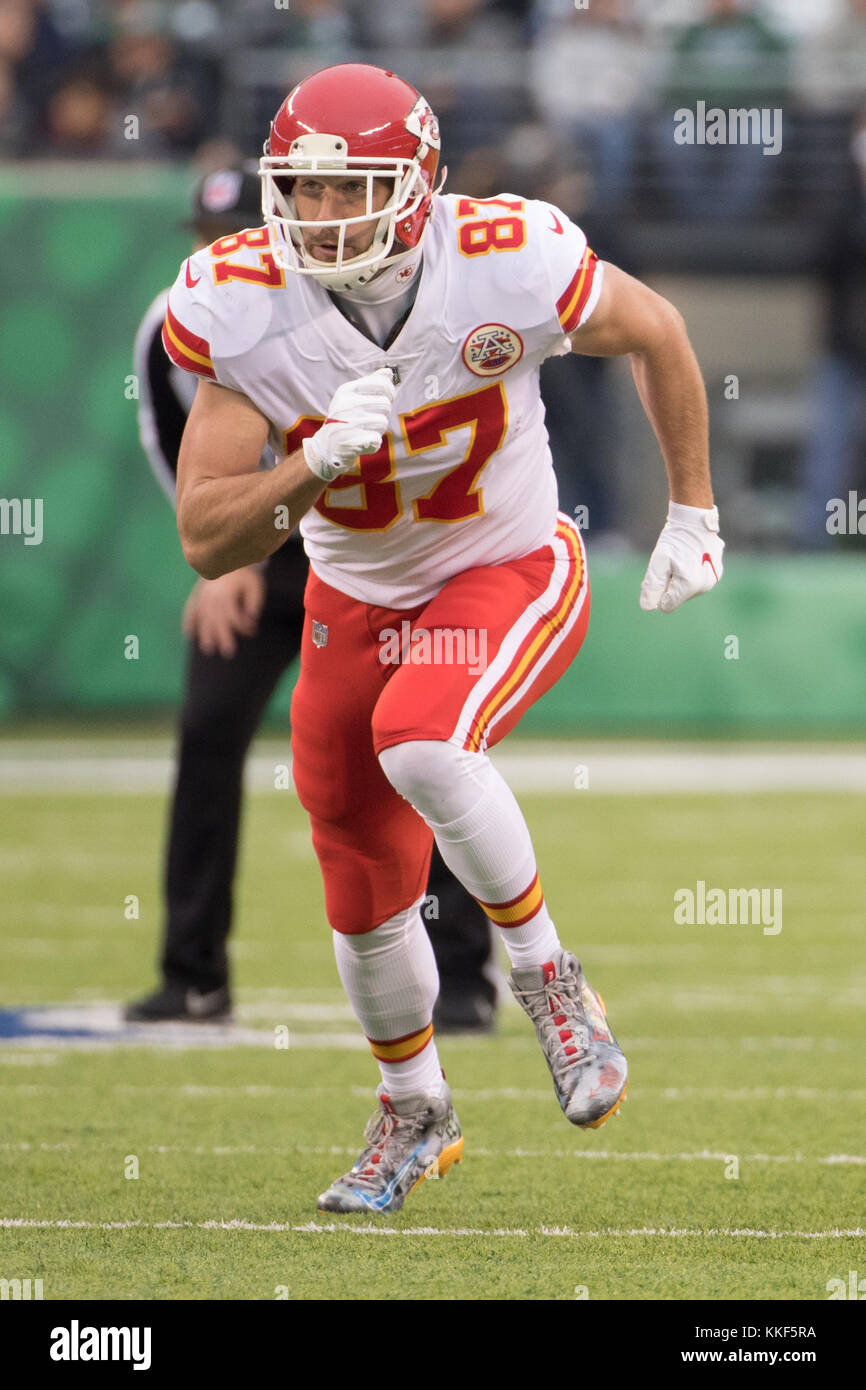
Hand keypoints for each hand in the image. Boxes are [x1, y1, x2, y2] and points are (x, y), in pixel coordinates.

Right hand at [182, 565, 265, 657]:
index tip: (253, 631)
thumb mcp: (255, 584)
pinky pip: (191, 608)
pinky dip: (188, 621)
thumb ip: (255, 601)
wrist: (228, 556)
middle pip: (218, 620)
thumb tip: (253, 618)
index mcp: (227, 593)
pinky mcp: (197, 593)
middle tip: (228, 653)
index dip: (243, 625)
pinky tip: (188, 634)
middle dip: (223, 637)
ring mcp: (203, 595)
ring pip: (204, 617)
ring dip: (205, 633)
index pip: (234, 615)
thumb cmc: (245, 574)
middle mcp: (212, 595)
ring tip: (207, 649)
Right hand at [302, 367, 396, 482]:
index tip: (388, 398)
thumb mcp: (352, 398)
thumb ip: (371, 384)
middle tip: (370, 419)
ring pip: (383, 423)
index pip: (381, 383)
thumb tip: (388, 372)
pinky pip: (377, 440)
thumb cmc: (344, 419)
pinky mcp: (351, 442)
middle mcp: (346, 404)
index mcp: (346, 390)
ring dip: (378, 430)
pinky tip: (361, 443)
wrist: (326, 448)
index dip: (390, 391)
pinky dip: (373, 444)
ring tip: (363, 431)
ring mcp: (348, 423)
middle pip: (385, 404)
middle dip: (383, 413)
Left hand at [640, 501, 724, 612]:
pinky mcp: (718, 571)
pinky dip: (691, 572)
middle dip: (670, 585)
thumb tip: (647, 606)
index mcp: (690, 585)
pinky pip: (699, 579)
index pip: (667, 605)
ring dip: (680, 579)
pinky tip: (690, 557)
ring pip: (689, 589)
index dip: (659, 592)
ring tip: (680, 559)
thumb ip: (652, 585)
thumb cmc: (675, 539)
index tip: (660, 574)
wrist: (695, 519)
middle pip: (678, 597)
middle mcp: (705, 586)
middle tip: (668, 564)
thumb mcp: (658, 561)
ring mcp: (714, 579)